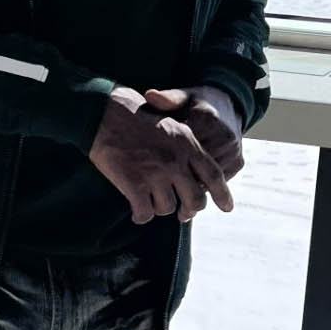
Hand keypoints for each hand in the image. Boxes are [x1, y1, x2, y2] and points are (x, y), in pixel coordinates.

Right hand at [87, 84, 232, 225]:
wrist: (104, 113)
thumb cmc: (134, 117)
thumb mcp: (170, 124)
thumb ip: (185, 149)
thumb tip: (193, 176)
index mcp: (187, 144)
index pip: (214, 175)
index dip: (222, 194)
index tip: (227, 208)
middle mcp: (176, 160)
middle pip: (195, 200)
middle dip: (189, 210)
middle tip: (182, 214)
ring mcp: (156, 173)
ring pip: (168, 208)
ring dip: (158, 208)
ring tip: (149, 201)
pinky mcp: (135, 184)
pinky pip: (145, 212)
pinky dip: (140, 216)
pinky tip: (136, 212)